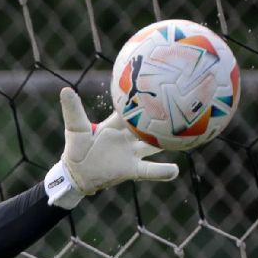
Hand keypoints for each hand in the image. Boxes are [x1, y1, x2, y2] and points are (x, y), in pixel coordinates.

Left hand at [59, 87, 177, 193]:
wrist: (76, 175)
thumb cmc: (75, 149)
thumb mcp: (75, 129)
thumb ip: (73, 111)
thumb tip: (65, 90)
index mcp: (116, 125)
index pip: (133, 108)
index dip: (144, 96)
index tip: (158, 82)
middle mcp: (128, 137)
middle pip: (150, 124)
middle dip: (164, 114)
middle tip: (183, 102)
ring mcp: (132, 153)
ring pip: (156, 145)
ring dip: (171, 141)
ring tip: (191, 134)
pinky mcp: (132, 170)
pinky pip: (151, 170)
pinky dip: (162, 171)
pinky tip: (176, 170)